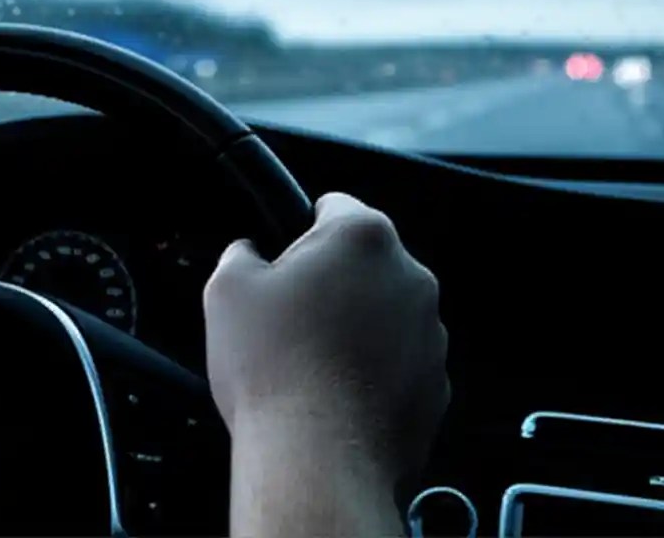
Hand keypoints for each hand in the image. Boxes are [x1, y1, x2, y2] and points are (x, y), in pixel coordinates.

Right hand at [204, 191, 448, 484]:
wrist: (317, 458)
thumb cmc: (274, 370)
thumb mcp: (226, 290)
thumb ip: (240, 253)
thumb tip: (249, 253)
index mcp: (362, 237)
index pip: (332, 205)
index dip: (299, 228)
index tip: (283, 256)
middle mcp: (410, 277)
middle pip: (363, 262)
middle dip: (329, 283)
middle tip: (287, 319)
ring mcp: (430, 332)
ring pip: (384, 314)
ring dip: (354, 328)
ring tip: (309, 363)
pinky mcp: (437, 383)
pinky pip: (400, 362)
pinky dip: (373, 372)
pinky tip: (335, 393)